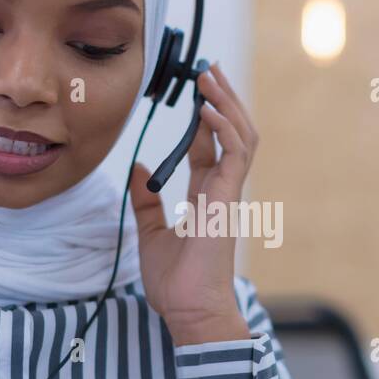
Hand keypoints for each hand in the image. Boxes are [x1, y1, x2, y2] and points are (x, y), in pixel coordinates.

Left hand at [129, 62, 257, 345]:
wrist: (190, 310)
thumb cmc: (176, 282)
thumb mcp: (151, 232)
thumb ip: (146, 200)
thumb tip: (138, 169)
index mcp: (206, 197)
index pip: (209, 146)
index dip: (204, 117)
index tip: (194, 89)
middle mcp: (221, 190)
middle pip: (231, 132)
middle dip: (222, 98)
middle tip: (208, 68)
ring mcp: (229, 193)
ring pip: (240, 136)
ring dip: (226, 103)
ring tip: (209, 76)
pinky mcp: (229, 199)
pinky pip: (234, 154)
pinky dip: (223, 128)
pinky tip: (207, 109)